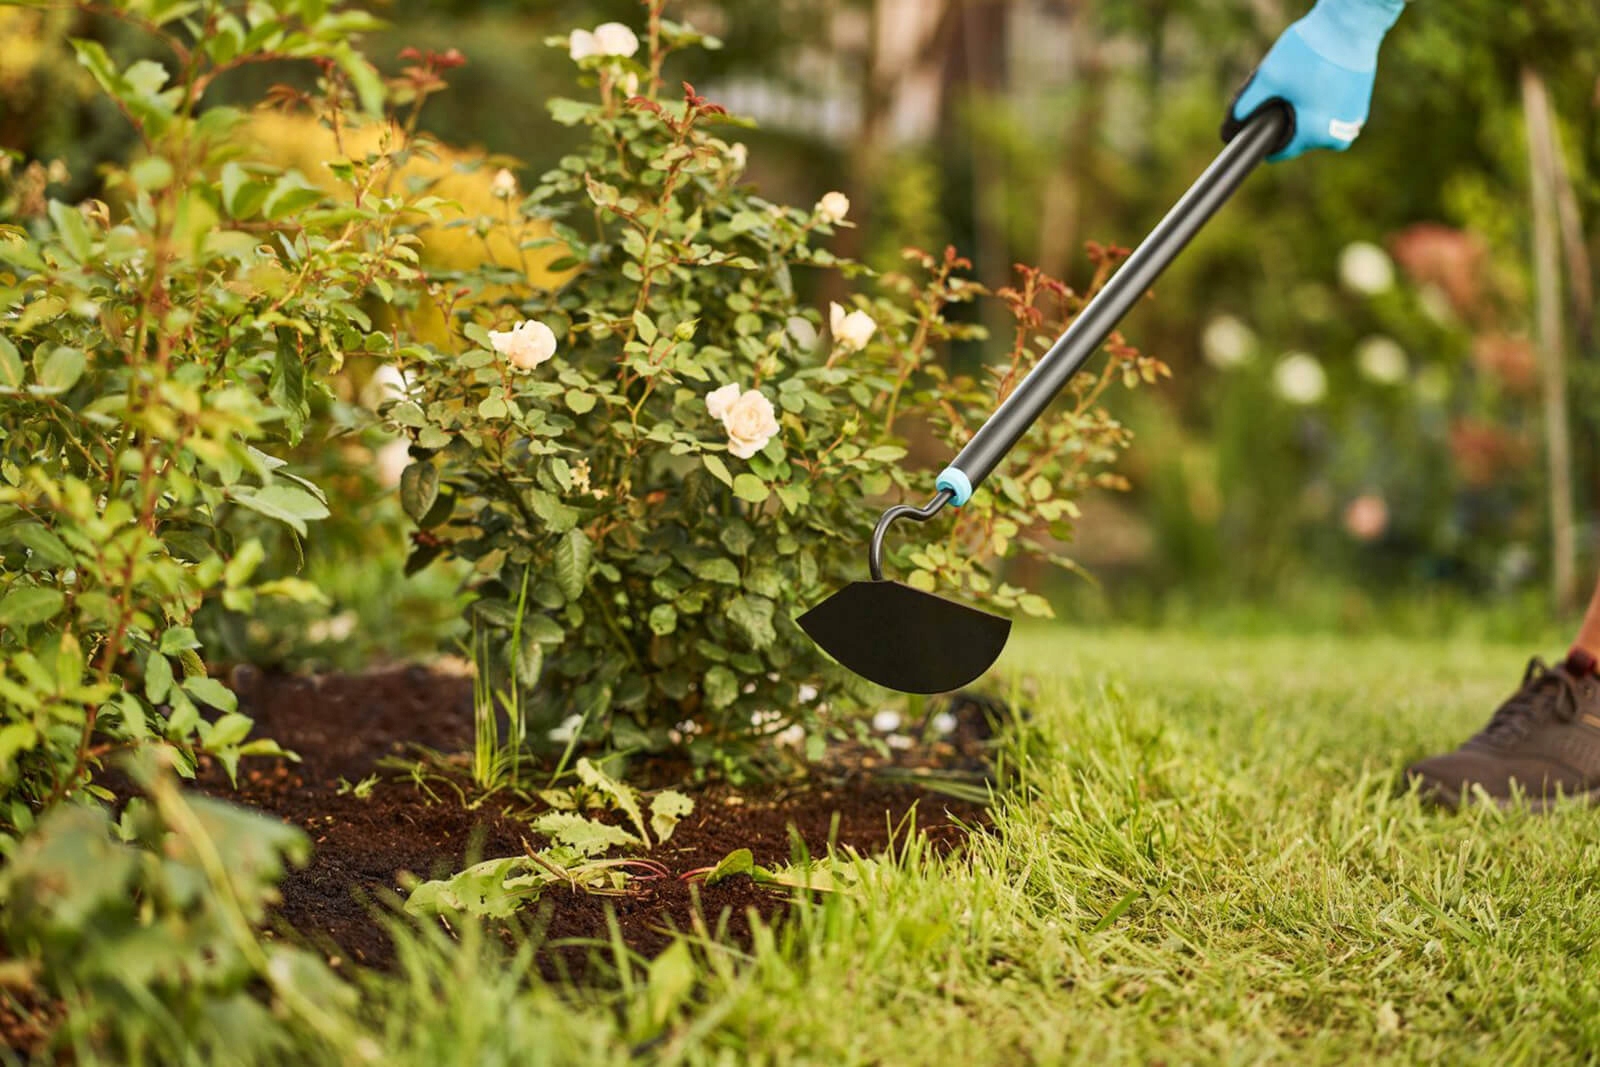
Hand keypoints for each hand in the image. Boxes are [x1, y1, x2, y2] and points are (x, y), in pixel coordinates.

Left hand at [1224, 0, 1404, 161]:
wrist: (1349, 26)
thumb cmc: (1309, 51)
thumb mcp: (1269, 77)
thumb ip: (1247, 105)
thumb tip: (1229, 128)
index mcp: (1314, 134)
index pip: (1281, 151)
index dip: (1265, 141)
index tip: (1259, 127)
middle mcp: (1338, 135)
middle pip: (1300, 140)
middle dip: (1288, 125)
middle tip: (1284, 98)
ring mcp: (1354, 121)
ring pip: (1319, 130)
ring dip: (1307, 117)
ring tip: (1302, 90)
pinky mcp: (1361, 107)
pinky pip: (1335, 118)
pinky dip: (1324, 107)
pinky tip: (1317, 85)